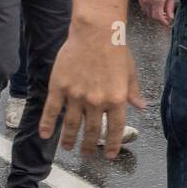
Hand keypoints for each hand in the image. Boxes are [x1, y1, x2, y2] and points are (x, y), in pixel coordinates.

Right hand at [39, 26, 146, 158]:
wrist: (96, 32)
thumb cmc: (116, 49)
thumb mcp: (131, 72)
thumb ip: (133, 92)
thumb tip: (141, 107)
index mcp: (117, 99)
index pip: (114, 129)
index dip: (112, 145)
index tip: (109, 155)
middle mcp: (97, 101)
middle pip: (91, 130)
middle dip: (89, 145)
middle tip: (86, 154)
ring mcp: (77, 95)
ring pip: (71, 124)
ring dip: (69, 139)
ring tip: (68, 148)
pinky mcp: (60, 87)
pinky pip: (52, 110)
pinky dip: (47, 124)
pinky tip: (45, 135)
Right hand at [137, 0, 176, 25]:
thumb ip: (170, 7)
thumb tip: (170, 16)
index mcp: (156, 0)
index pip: (158, 17)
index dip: (163, 22)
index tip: (166, 23)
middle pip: (151, 15)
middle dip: (158, 18)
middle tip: (164, 17)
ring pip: (145, 11)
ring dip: (152, 13)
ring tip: (159, 10)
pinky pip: (142, 4)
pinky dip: (147, 7)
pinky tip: (153, 4)